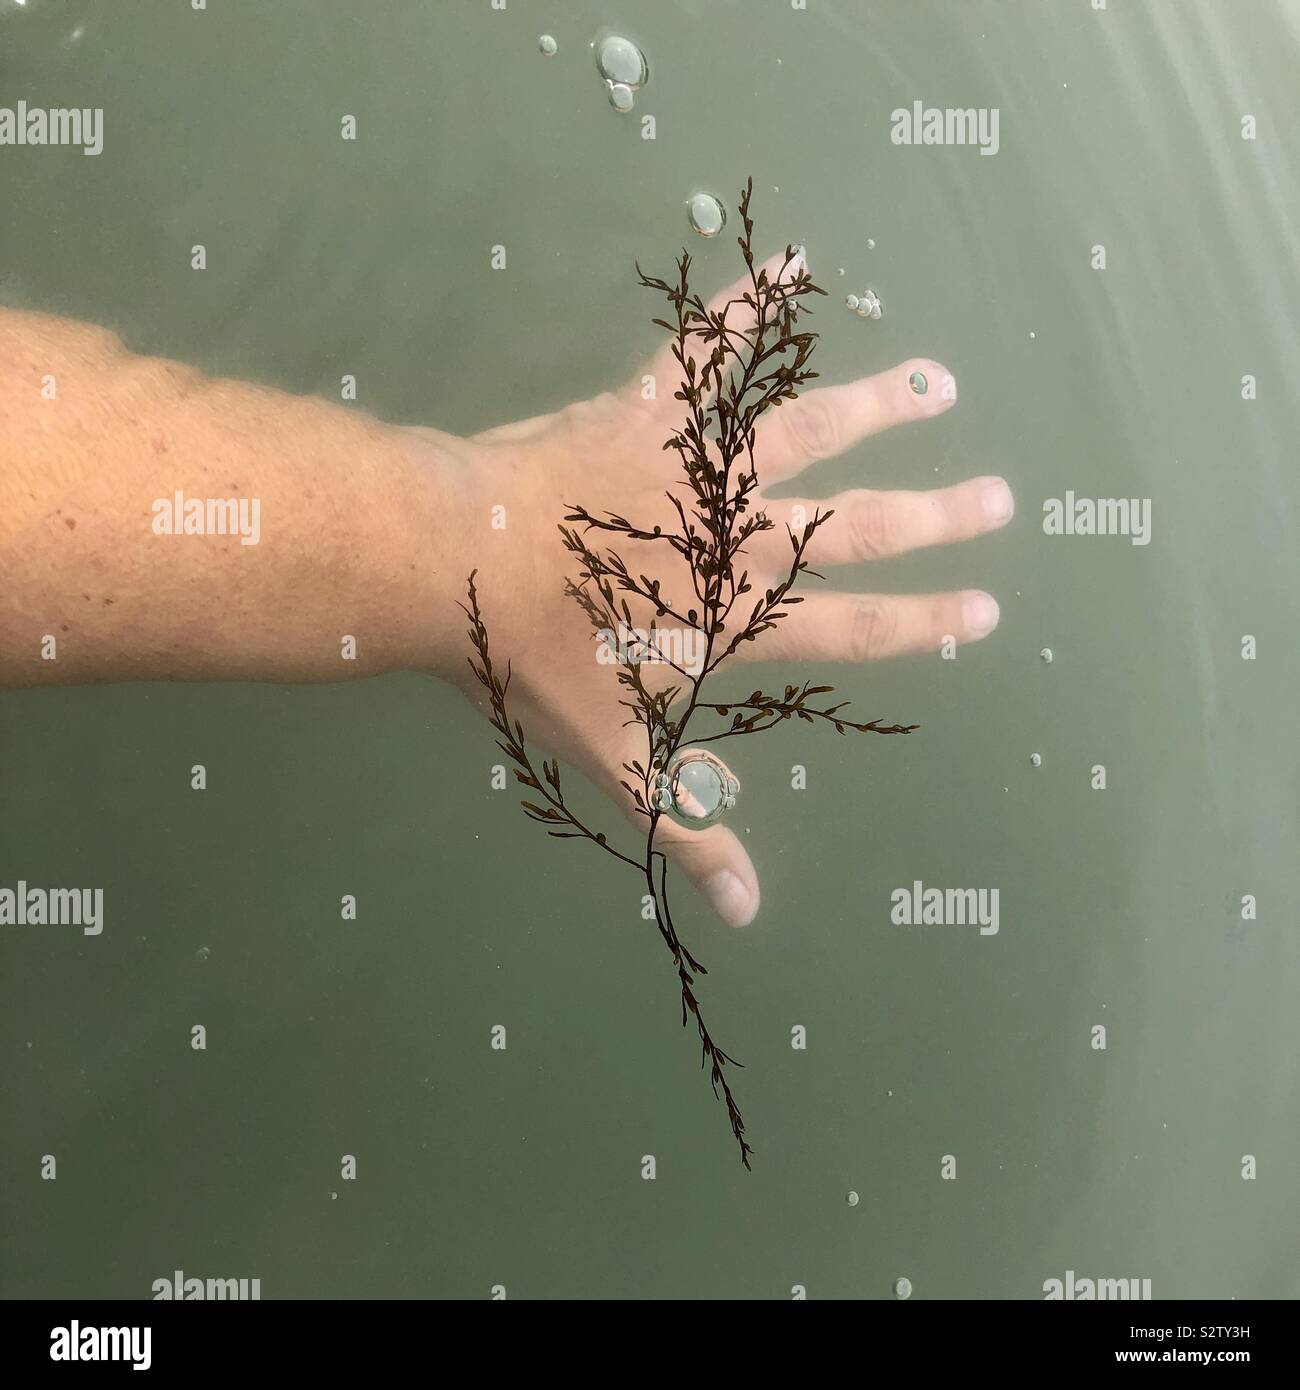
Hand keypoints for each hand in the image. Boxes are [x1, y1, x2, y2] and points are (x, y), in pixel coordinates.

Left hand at [424, 253, 1012, 926]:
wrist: (446, 559)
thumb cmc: (526, 658)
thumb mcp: (611, 756)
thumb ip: (685, 825)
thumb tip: (747, 916)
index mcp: (734, 614)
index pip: (852, 625)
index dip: (924, 621)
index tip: (987, 608)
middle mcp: (734, 534)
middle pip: (853, 526)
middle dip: (932, 516)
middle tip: (1000, 498)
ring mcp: (693, 464)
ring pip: (804, 429)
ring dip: (876, 405)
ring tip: (940, 381)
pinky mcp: (645, 410)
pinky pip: (707, 348)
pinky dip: (749, 306)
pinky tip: (796, 261)